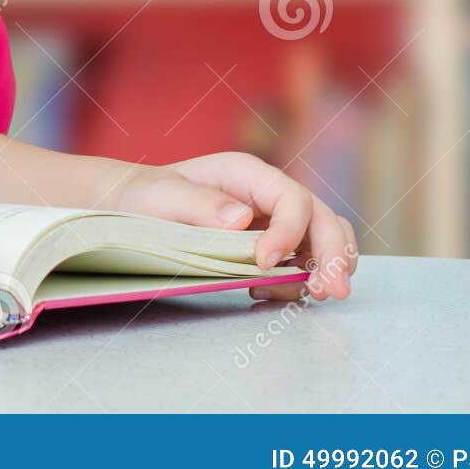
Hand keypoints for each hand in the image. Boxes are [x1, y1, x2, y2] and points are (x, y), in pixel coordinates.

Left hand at [110, 151, 357, 301]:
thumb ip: (198, 204)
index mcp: (246, 174)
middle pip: (321, 217)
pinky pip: (304, 260)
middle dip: (333, 253)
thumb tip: (242, 218)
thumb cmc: (146, 196)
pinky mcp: (271, 245)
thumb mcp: (161, 196)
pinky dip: (302, 279)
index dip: (288, 231)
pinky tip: (269, 294)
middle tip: (332, 290)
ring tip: (316, 294)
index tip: (265, 263)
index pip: (290, 198)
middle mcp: (267, 194)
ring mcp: (273, 219)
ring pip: (324, 236)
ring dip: (329, 265)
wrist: (135, 209)